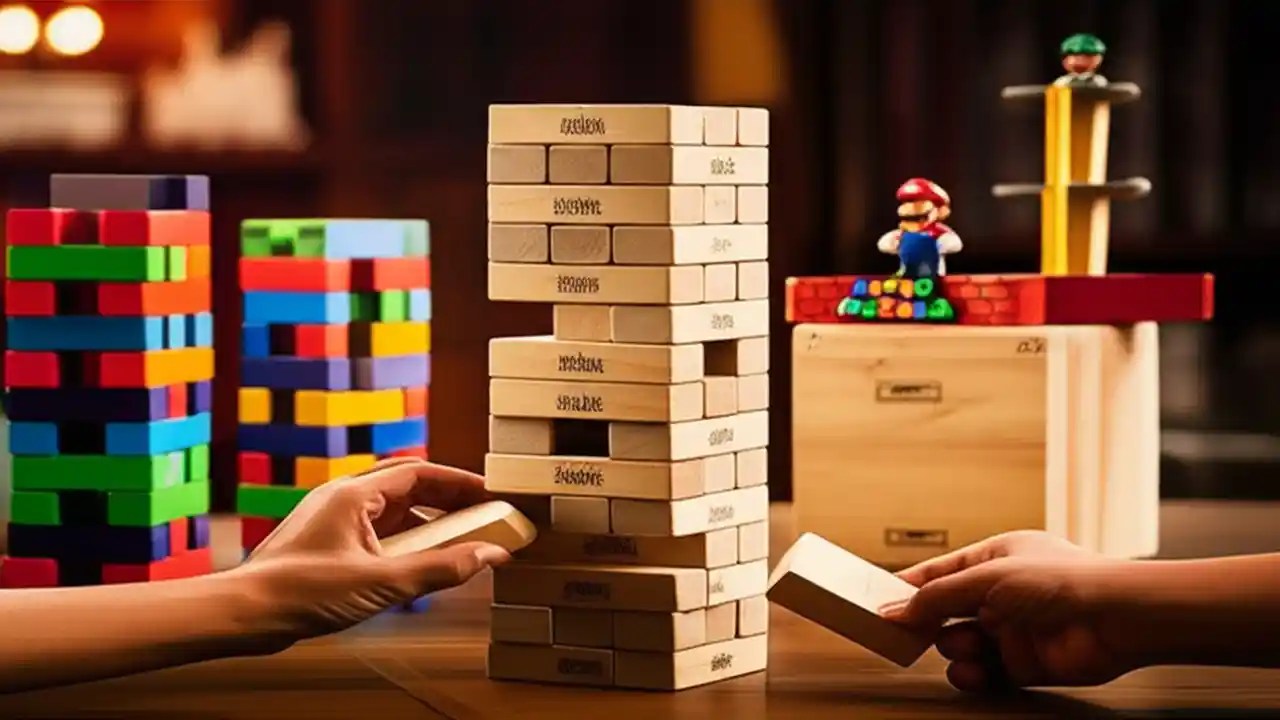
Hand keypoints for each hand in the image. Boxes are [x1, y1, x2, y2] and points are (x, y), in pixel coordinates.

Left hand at [234, 458, 511, 647]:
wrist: (246, 613)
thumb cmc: (300, 593)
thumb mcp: (382, 584)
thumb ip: (440, 569)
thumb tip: (487, 556)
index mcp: (354, 495)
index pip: (420, 473)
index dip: (460, 482)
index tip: (491, 493)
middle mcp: (344, 498)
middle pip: (409, 487)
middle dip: (450, 500)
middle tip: (483, 514)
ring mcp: (334, 519)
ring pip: (394, 510)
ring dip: (430, 523)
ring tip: (460, 540)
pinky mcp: (328, 542)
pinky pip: (379, 531)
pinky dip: (407, 540)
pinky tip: (421, 561)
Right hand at [879, 531, 1138, 690]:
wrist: (1118, 619)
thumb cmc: (1064, 581)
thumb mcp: (988, 579)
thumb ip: (937, 597)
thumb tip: (895, 609)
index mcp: (994, 559)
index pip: (938, 573)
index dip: (907, 588)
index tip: (877, 602)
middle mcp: (1002, 593)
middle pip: (946, 611)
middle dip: (926, 623)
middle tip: (901, 635)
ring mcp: (1012, 628)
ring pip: (961, 643)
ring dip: (954, 648)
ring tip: (961, 648)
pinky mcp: (1024, 663)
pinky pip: (985, 671)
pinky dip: (972, 674)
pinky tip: (969, 672)